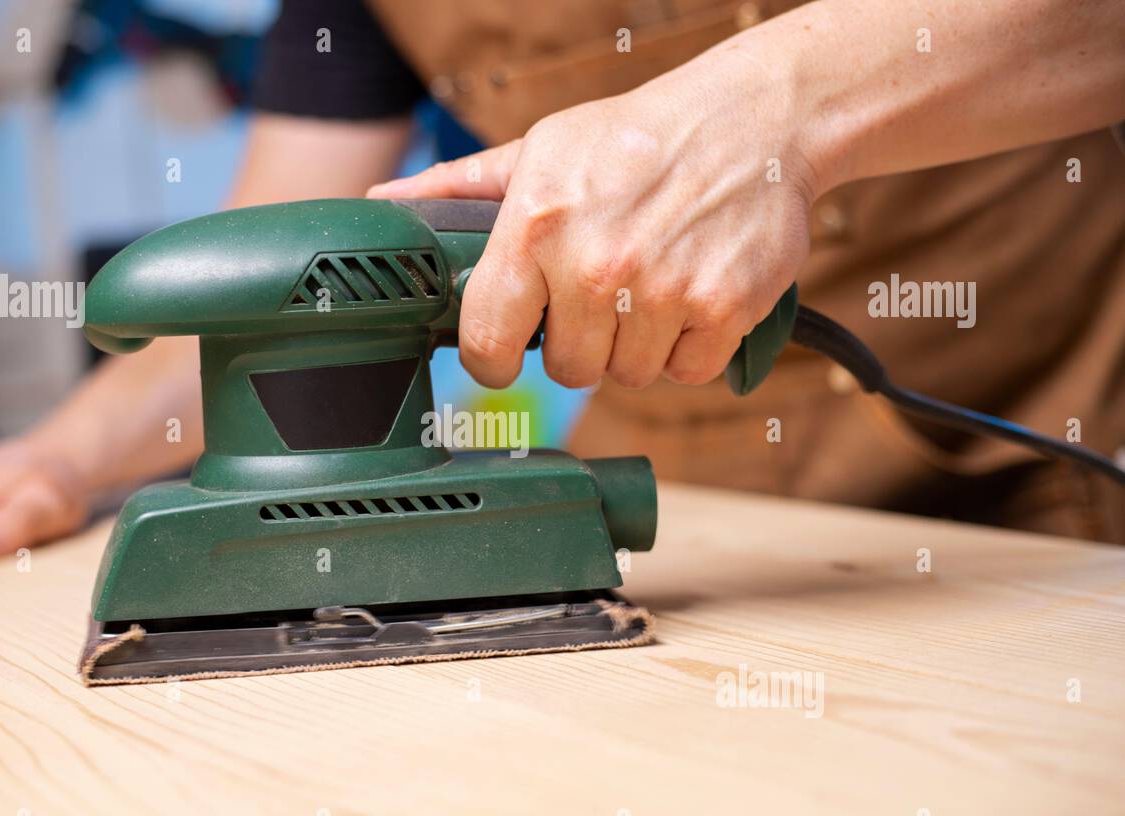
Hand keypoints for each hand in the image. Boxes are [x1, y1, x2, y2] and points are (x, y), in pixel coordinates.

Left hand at [369, 41, 818, 389]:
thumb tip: (382, 200)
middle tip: (602, 293)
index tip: (507, 352)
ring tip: (651, 284)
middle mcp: (595, 264)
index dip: (493, 357)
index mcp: (536, 226)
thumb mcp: (540, 148)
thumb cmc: (636, 138)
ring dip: (638, 345)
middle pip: (569, 370)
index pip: (487, 340)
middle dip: (582, 342)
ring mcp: (663, 291)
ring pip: (629, 375)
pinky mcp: (724, 309)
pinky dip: (690, 347)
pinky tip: (692, 293)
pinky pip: (687, 372)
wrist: (756, 119)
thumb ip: (459, 187)